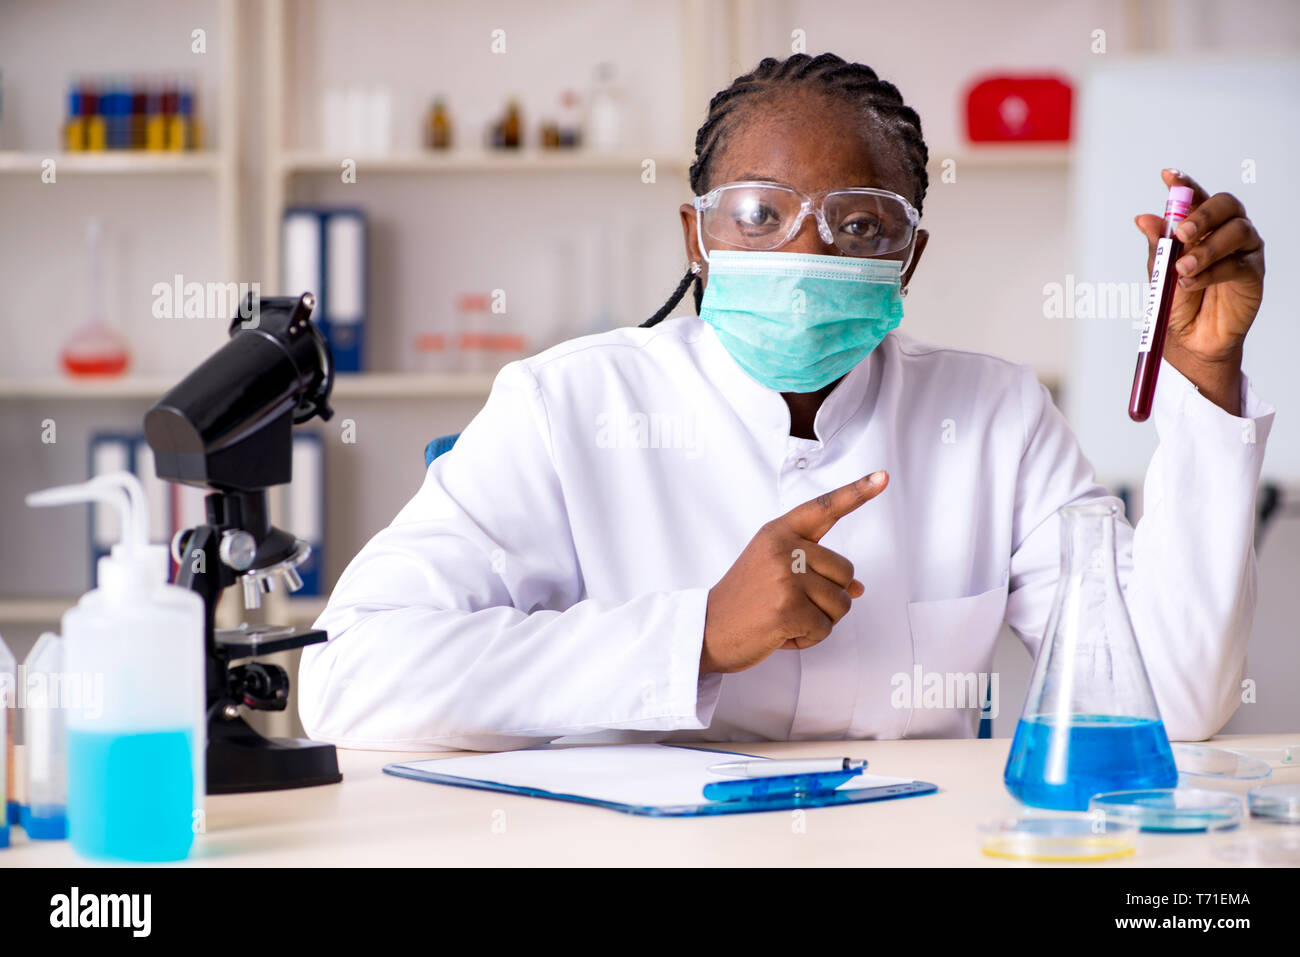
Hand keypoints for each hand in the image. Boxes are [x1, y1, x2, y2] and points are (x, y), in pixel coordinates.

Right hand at [700, 471, 887, 675]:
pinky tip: (782, 634)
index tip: (882, 478)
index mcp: (778, 532)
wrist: (705, 630)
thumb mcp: (774, 571)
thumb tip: (857, 589)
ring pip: (841, 603)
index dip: (856, 492)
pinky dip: (808, 638)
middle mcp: (783, 547)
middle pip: (846, 571)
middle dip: (830, 596)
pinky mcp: (787, 608)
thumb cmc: (743, 601)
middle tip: (791, 604)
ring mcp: (785, 576)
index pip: (824, 508)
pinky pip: (825, 627)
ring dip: (820, 620)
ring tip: (784, 618)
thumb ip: (816, 570)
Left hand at [1134, 169, 1263, 411]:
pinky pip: (1237, 264)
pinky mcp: (1253, 272)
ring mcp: (1244, 249)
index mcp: (1203, 225)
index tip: (1168, 176)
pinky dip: (1211, 272)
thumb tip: (1144, 219)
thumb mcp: (1159, 271)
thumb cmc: (1177, 300)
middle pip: (1226, 205)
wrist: (1190, 338)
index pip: (1197, 197)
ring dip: (1205, 249)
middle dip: (1202, 215)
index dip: (1185, 184)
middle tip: (1181, 233)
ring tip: (1181, 269)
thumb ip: (1157, 245)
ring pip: (1235, 232)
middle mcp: (1227, 230)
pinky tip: (1191, 283)